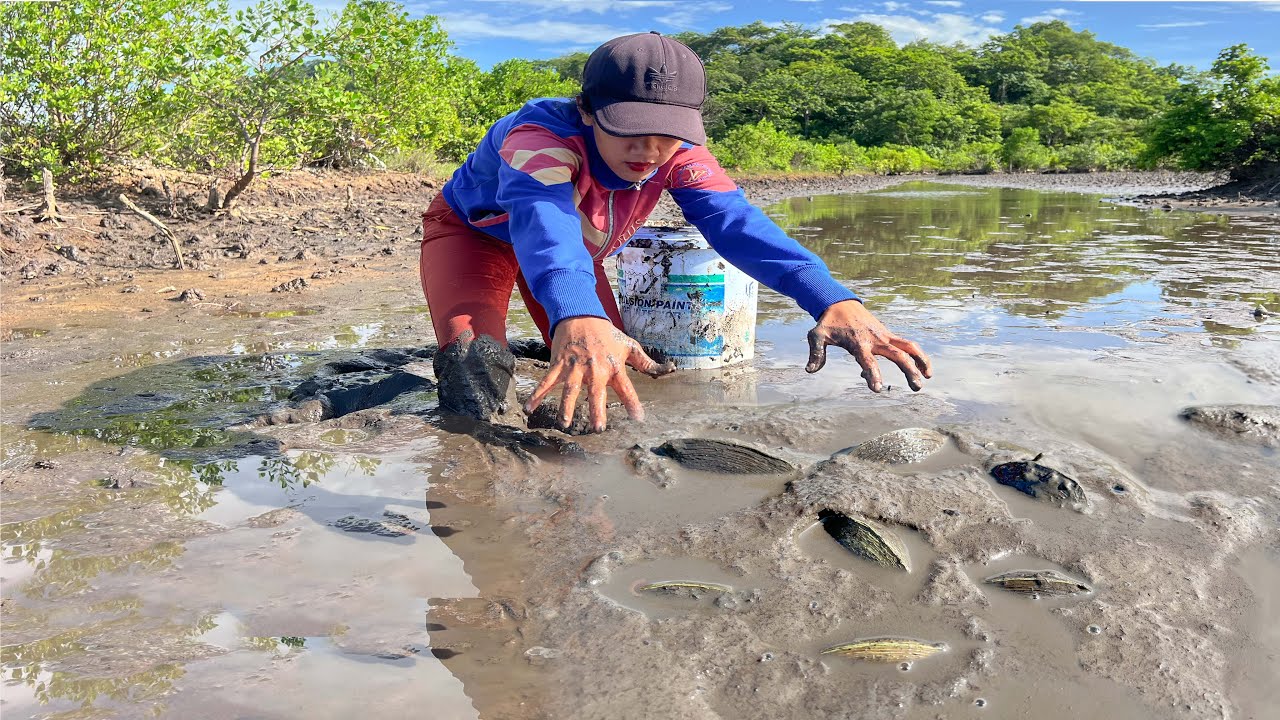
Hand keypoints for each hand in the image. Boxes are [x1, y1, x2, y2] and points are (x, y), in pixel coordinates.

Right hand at [524, 317, 674, 431]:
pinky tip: (529, 408)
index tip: (638, 418)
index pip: (626, 388)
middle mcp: (594, 368)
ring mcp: (575, 367)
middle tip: (598, 428)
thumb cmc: (607, 333)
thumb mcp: (629, 345)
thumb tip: (668, 370)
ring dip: (566, 406)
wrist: (581, 314)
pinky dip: (537, 394)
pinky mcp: (559, 364)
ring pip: (570, 389)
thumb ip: (646, 362)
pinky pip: (547, 381)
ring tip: (565, 423)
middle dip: (597, 410)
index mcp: (613, 366)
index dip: (633, 403)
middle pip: (596, 392)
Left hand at [805, 300, 932, 391]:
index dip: (872, 374)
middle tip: (916, 387)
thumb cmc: (828, 323)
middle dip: (909, 371)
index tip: (876, 389)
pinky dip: (917, 354)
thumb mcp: (817, 335)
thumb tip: (810, 371)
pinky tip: (924, 368)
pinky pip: (907, 344)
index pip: (867, 361)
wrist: (841, 303)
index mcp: (858, 342)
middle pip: (897, 355)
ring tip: (928, 378)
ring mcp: (884, 336)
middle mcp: (875, 340)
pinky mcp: (888, 335)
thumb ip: (816, 353)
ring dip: (920, 360)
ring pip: (909, 347)